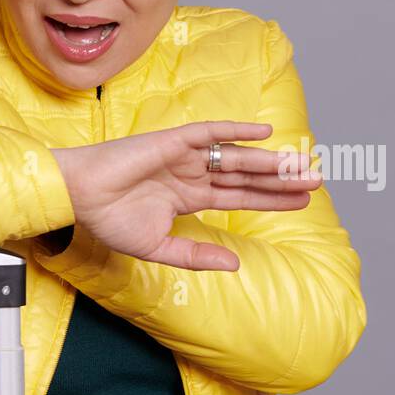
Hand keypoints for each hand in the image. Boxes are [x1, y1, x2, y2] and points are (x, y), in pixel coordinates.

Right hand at [50, 121, 320, 270]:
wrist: (78, 197)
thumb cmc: (108, 220)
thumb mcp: (158, 247)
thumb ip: (196, 255)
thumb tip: (234, 264)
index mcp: (188, 198)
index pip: (240, 197)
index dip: (271, 199)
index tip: (302, 201)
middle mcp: (191, 175)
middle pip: (246, 176)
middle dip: (281, 179)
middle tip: (316, 180)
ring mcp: (184, 156)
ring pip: (236, 158)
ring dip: (269, 161)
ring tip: (301, 165)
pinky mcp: (172, 141)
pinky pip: (210, 133)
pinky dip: (236, 131)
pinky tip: (264, 134)